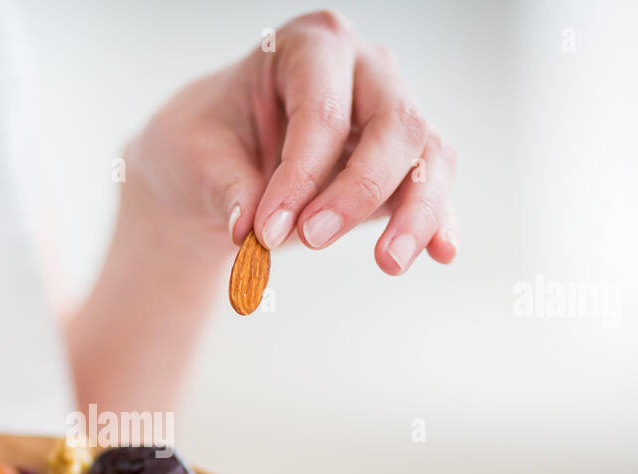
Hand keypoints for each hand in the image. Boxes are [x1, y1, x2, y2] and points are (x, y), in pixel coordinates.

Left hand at [127, 10, 457, 273]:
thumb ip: (225, 188)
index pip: (323, 110)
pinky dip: (437, 222)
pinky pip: (434, 188)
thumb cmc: (205, 145)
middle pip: (394, 123)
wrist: (215, 165)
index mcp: (308, 46)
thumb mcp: (196, 159)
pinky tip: (441, 253)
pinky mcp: (404, 163)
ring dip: (416, 213)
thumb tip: (246, 230)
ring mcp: (392, 113)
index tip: (266, 232)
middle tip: (311, 241)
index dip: (300, 175)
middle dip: (359, 189)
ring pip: (430, 155)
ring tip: (389, 263)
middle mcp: (365, 69)